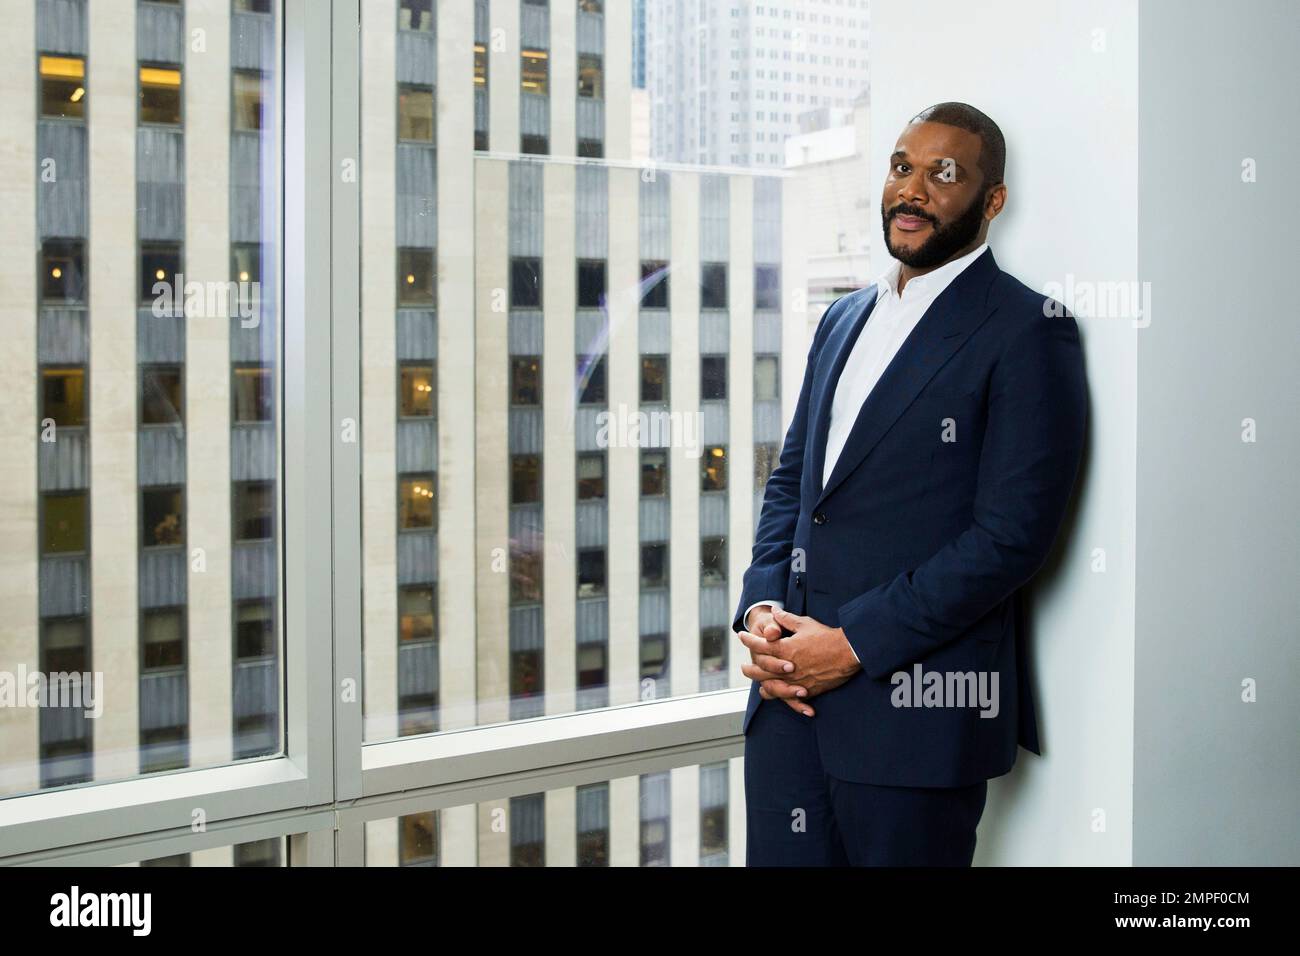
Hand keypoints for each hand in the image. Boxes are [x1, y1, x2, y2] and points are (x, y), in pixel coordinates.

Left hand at [738, 607, 860, 716]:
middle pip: (762, 670)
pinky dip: (781, 697)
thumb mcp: (805, 624)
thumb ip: (787, 619)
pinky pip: (790, 697)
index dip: (749, 640)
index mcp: (785, 649)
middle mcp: (788, 667)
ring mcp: (797, 681)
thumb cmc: (827, 637)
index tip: (742, 636)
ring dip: (762, 684)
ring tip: (757, 683)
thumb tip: (775, 611)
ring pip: (773, 686)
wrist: (849, 652)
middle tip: (743, 667)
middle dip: (750, 669)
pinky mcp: (808, 690)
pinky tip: (775, 696)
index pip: (760, 645)